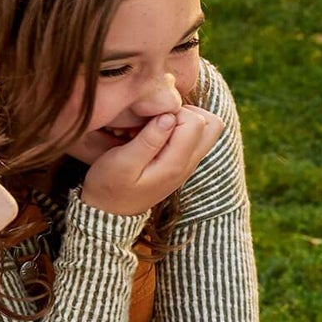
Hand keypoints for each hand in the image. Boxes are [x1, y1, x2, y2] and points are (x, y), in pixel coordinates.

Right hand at [80, 104, 223, 216]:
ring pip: (206, 129)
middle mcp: (189, 163)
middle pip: (212, 124)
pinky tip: (155, 132)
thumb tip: (169, 117)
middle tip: (158, 118)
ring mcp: (188, 163)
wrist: (110, 211)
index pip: (196, 122)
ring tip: (155, 125)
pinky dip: (178, 127)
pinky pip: (193, 136)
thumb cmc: (110, 185)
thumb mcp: (122, 162)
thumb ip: (148, 141)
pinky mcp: (181, 162)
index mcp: (176, 163)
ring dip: (183, 118)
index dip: (173, 111)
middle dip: (186, 111)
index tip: (149, 120)